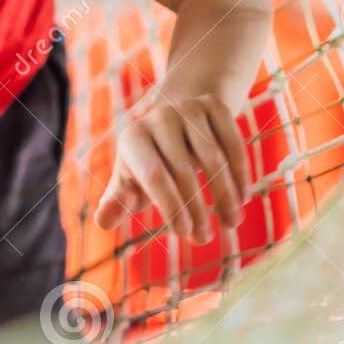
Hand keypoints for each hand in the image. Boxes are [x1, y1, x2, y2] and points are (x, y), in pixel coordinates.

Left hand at [94, 90, 250, 242]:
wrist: (172, 119)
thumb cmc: (147, 162)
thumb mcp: (130, 180)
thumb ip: (117, 202)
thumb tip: (102, 222)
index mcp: (134, 138)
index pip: (154, 175)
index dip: (170, 206)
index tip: (184, 233)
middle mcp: (159, 117)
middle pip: (184, 170)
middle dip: (196, 210)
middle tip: (204, 238)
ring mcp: (188, 108)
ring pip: (214, 158)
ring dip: (225, 195)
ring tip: (230, 224)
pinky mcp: (214, 105)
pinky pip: (233, 142)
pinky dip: (240, 174)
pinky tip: (241, 199)